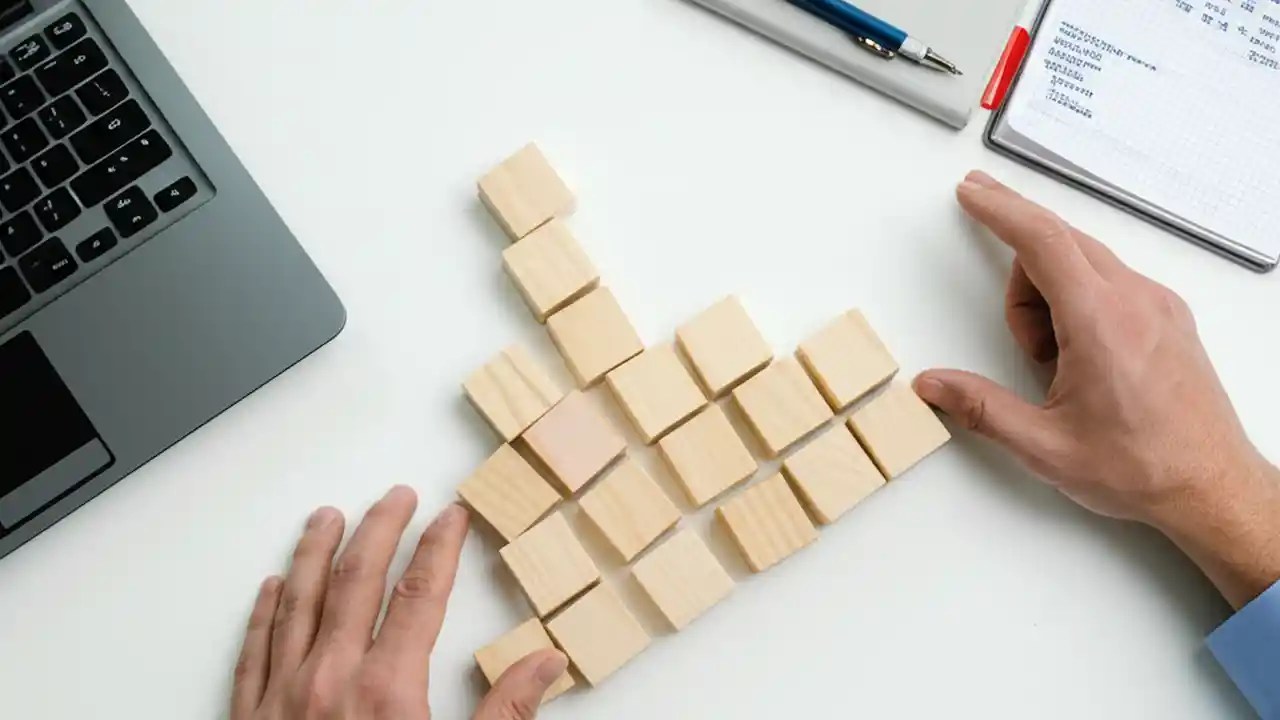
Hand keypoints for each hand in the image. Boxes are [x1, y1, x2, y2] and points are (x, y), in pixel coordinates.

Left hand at [231, 486, 567, 719]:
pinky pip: (253, 650)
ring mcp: (281, 698)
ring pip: (297, 602)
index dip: (440, 546)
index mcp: (387, 690)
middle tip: (396, 497)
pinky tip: (270, 587)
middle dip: (379, 529)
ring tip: (325, 517)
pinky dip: (263, 612)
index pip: (420, 594)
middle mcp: (329, 680)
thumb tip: (545, 663)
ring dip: (313, 552)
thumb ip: (505, 714)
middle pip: (355, 580)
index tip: (452, 516)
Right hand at [915, 171, 1279, 607]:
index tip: (972, 193)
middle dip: (1019, 278)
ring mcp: (1157, 305)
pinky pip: (1110, 282)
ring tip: (1052, 365)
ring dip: (1049, 297)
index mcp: (1100, 322)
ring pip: (1085, 264)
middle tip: (1016, 336)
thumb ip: (981, 408)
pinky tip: (1078, 357)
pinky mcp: (1168, 317)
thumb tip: (934, 385)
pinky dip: (1079, 303)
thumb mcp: (1045, 446)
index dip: (1000, 210)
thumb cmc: (1142, 467)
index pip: (1042, 241)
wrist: (1211, 487)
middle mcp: (1135, 300)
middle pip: (1059, 245)